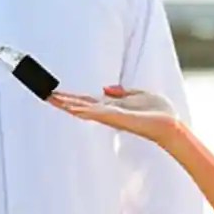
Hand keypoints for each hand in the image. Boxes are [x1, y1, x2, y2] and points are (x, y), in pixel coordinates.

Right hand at [49, 85, 180, 144]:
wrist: (171, 125)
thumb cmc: (160, 112)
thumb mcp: (141, 93)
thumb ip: (123, 91)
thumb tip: (105, 88)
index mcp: (112, 106)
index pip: (85, 100)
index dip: (70, 97)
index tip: (54, 93)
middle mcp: (107, 112)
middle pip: (79, 104)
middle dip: (61, 100)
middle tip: (43, 94)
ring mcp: (110, 116)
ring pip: (83, 109)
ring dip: (66, 104)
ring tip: (49, 98)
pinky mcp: (116, 118)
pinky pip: (95, 112)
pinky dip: (82, 109)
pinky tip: (69, 106)